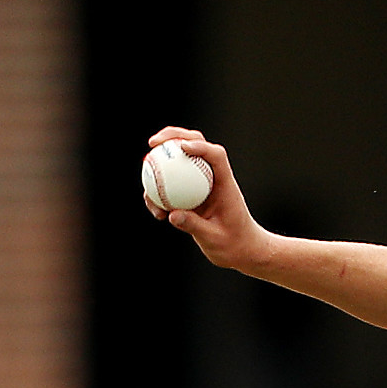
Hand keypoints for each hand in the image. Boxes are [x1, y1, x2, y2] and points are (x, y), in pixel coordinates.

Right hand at [142, 127, 268, 269]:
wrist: (241, 251)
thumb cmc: (234, 245)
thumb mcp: (214, 239)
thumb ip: (194, 226)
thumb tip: (172, 214)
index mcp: (225, 184)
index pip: (215, 156)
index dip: (199, 146)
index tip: (181, 147)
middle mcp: (214, 179)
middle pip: (196, 145)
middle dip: (174, 136)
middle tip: (152, 143)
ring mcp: (202, 184)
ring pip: (181, 161)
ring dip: (162, 157)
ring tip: (145, 163)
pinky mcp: (192, 195)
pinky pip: (172, 185)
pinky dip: (160, 190)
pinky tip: (153, 208)